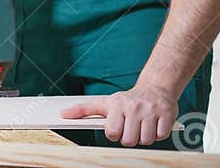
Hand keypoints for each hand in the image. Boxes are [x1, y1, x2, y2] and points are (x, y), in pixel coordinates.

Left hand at [61, 83, 177, 146]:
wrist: (155, 88)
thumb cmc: (126, 100)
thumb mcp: (104, 102)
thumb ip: (83, 110)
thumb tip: (62, 115)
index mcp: (117, 105)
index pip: (112, 133)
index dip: (114, 134)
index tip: (118, 127)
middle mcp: (134, 107)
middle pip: (129, 140)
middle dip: (129, 138)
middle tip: (131, 128)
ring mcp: (151, 111)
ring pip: (146, 140)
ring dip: (144, 137)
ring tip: (142, 125)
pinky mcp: (167, 114)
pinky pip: (161, 136)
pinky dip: (158, 134)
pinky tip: (154, 125)